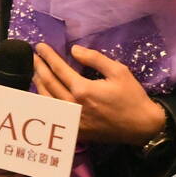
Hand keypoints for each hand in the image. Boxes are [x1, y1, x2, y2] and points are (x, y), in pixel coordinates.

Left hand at [32, 42, 165, 145]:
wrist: (141, 126)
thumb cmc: (132, 97)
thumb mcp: (118, 71)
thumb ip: (95, 59)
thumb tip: (74, 50)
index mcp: (83, 90)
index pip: (58, 69)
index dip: (48, 56)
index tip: (40, 46)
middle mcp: (73, 105)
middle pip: (48, 83)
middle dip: (39, 68)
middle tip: (34, 57)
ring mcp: (72, 120)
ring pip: (47, 100)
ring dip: (39, 84)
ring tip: (35, 72)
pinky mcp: (74, 130)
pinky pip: (54, 114)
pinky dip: (46, 101)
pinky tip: (44, 93)